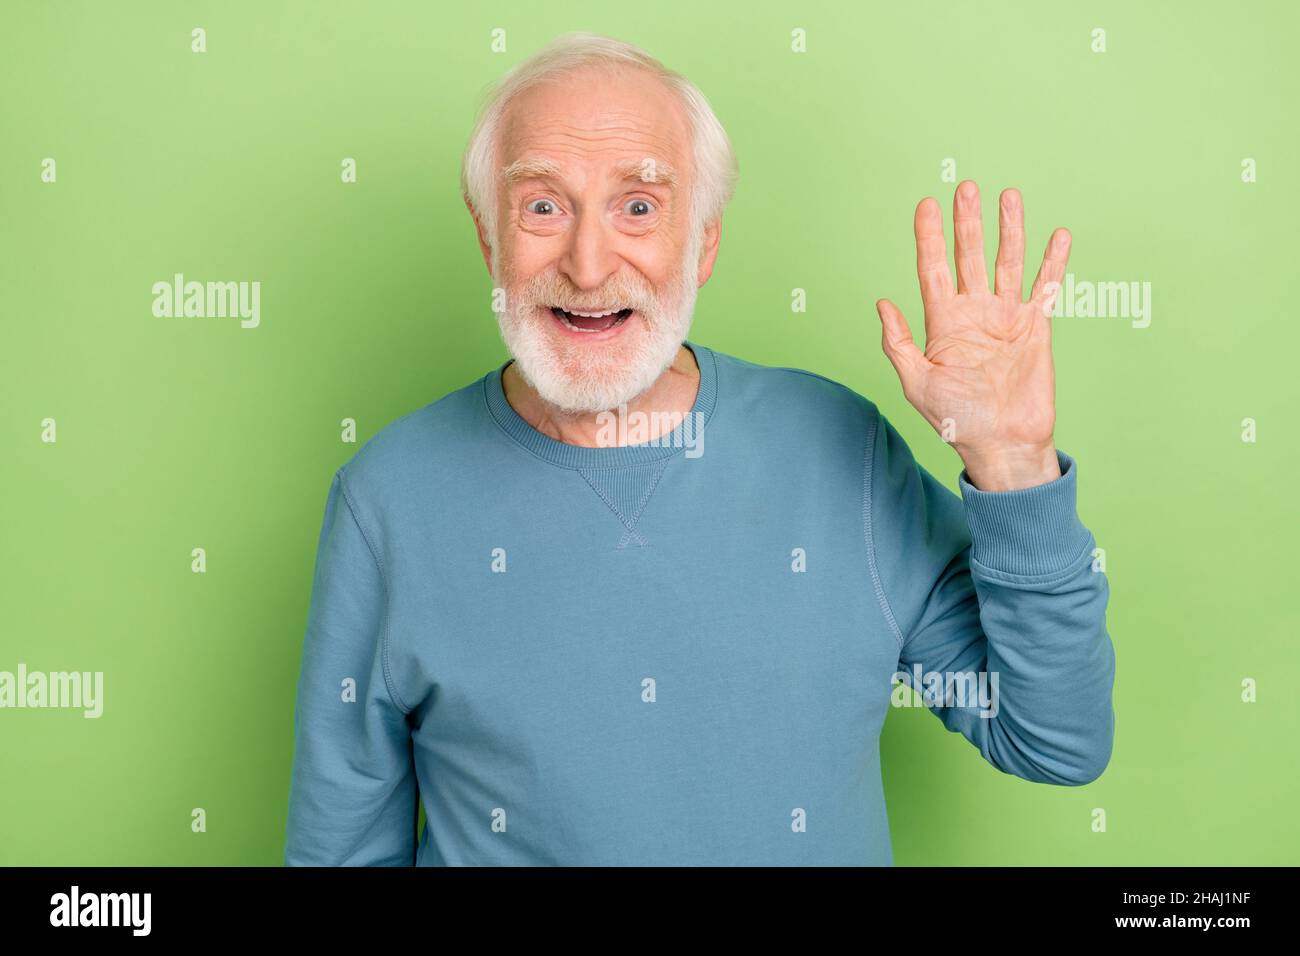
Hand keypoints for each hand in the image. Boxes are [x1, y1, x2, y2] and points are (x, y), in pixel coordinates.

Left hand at [875, 180, 1070, 490]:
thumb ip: (899, 343)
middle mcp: (974, 313)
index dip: (928, 237)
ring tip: (1007, 195)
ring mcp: (1006, 317)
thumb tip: (882, 304)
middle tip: (965, 187)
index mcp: (943, 323)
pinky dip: (1053, 262)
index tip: (925, 204)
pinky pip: (1046, 287)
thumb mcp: (917, 384)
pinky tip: (1057, 234)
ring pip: (1008, 262)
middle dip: (967, 223)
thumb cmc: (957, 420)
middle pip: (969, 256)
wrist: (1002, 444)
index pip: (932, 269)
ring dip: (1008, 229)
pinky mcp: (1036, 327)